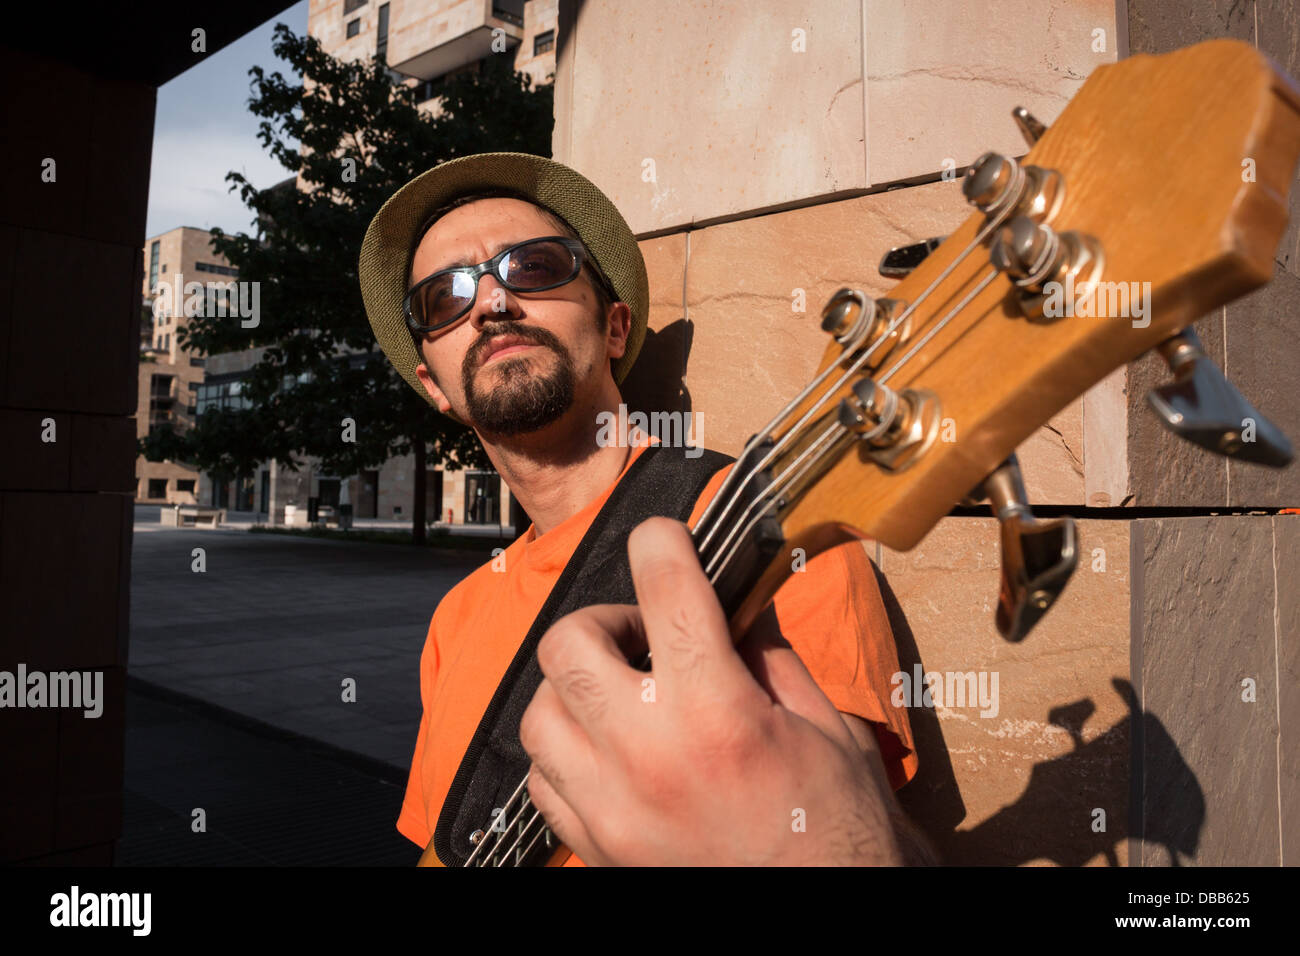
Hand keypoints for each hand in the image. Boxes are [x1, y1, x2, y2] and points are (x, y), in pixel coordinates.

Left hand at [519, 516, 905, 864]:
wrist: (823, 917)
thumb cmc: (838, 830)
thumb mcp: (826, 728)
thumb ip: (769, 658)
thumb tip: (731, 610)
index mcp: (718, 712)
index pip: (665, 589)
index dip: (662, 543)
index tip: (666, 541)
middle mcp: (649, 754)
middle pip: (569, 644)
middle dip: (605, 623)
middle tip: (644, 639)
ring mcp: (611, 806)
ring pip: (539, 712)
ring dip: (574, 689)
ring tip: (620, 698)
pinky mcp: (596, 846)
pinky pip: (542, 778)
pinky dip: (565, 752)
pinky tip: (607, 751)